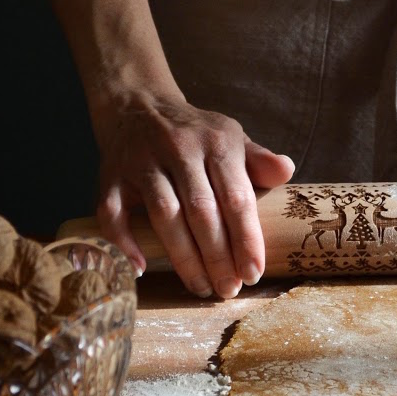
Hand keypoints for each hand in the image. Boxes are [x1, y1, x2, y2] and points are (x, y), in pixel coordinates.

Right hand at [92, 90, 295, 298]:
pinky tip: (140, 269)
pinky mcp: (109, 176)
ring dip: (183, 257)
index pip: (236, 196)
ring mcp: (141, 162)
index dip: (246, 238)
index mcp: (216, 142)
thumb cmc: (195, 134)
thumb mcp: (231, 138)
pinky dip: (124, 243)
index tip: (254, 273)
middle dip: (218, 256)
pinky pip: (112, 214)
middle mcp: (179, 149)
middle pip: (201, 212)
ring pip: (164, 216)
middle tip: (229, 289)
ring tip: (201, 287)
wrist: (139, 105)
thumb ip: (258, 160)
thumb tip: (287, 171)